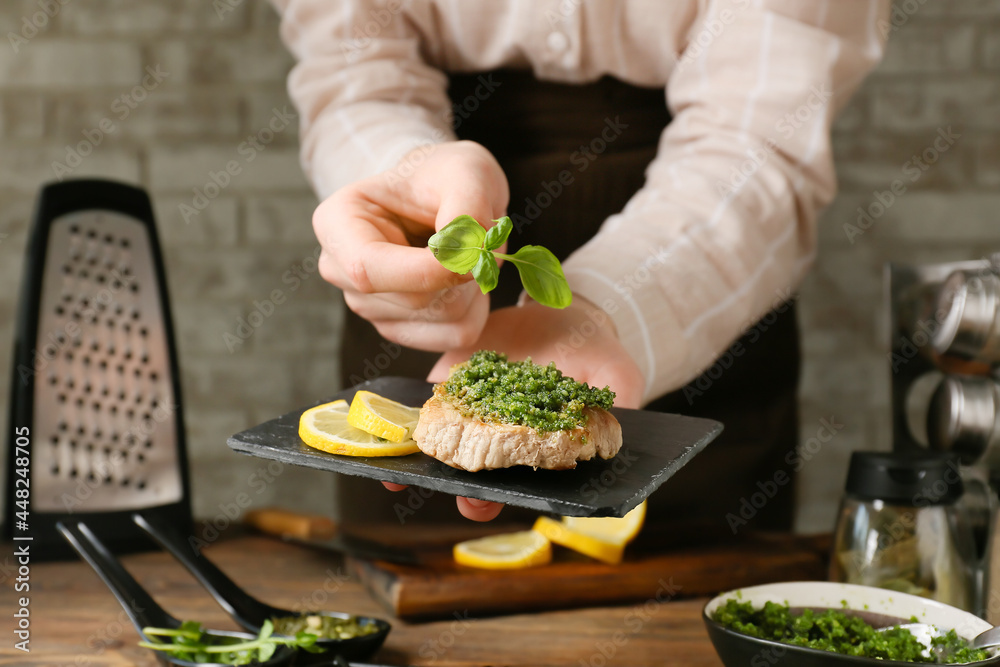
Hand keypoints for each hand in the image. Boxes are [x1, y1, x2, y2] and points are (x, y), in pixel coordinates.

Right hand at [314, 140, 509, 350]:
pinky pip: (454, 335)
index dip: (428, 270)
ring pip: (442, 320)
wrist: (443, 194)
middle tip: (479, 237)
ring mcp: (367, 306)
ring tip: (468, 252)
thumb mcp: (465, 171)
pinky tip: (466, 278)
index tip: (475, 251)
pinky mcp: (398, 328)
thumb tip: (469, 252)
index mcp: (336, 223)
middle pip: (415, 299)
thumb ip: (467, 207)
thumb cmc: (444, 176)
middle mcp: (341, 271)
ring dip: (474, 288)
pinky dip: (477, 308)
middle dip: (462, 273)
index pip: (369, 269)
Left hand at [415, 296, 645, 520]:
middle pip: (483, 480)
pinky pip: (425, 411)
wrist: (557, 312)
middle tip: (464, 500)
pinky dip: (405, 424)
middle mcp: (504, 440)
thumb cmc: (592, 349)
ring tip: (398, 480)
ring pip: (447, 453)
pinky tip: (384, 434)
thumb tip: (617, 431)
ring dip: (423, 470)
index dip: (507, 499)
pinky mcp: (450, 386)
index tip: (490, 503)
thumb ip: (622, 397)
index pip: (524, 485)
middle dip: (470, 496)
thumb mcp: (616, 370)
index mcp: (542, 448)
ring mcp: (473, 415)